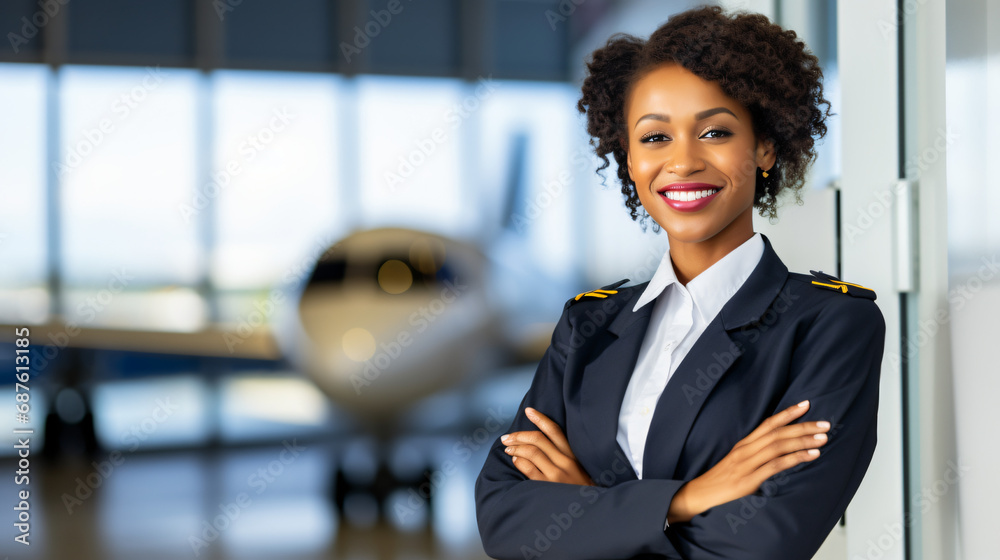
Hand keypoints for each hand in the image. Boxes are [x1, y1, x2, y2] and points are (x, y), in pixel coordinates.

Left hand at [500, 407, 594, 485]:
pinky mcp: (547, 487)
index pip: (554, 431)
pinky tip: (515, 460)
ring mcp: (556, 474)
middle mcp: (565, 462)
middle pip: (537, 439)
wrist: (588, 510)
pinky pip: (528, 469)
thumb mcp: (578, 468)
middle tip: (507, 437)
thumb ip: (563, 455)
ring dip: (515, 448)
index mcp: (572, 454)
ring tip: (508, 448)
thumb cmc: (580, 488)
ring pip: (531, 452)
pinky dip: (519, 462)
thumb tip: (540, 442)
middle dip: (518, 435)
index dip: (540, 418)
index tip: (529, 410)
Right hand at [668, 400, 829, 523]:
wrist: (699, 495)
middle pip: (778, 432)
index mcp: (743, 444)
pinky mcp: (749, 479)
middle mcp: (746, 449)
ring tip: (822, 438)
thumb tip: (777, 453)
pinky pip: (776, 465)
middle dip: (803, 426)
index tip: (806, 405)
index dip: (788, 413)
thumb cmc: (720, 481)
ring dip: (803, 440)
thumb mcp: (737, 463)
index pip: (768, 423)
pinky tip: (811, 455)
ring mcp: (747, 463)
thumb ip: (755, 456)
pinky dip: (795, 458)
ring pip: (779, 446)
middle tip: (825, 423)